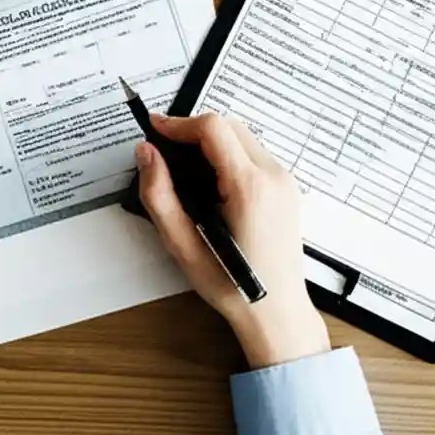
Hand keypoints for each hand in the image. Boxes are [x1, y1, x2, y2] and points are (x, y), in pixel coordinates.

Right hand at [135, 113, 329, 368]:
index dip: (179, 123)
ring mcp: (285, 180)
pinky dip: (228, 154)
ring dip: (212, 141)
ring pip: (243, 137)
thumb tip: (146, 154)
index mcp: (249, 187)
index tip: (154, 129)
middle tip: (164, 149)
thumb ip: (159, 195)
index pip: (213, 128)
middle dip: (193, 130)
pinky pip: (254, 154)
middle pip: (229, 126)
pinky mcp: (287, 188)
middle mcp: (273, 176)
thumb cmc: (232, 285)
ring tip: (183, 166)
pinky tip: (210, 180)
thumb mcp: (183, 246)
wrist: (277, 311)